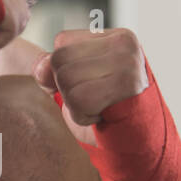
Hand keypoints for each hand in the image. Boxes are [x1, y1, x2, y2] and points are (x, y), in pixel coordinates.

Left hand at [31, 28, 148, 147]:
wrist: (139, 143)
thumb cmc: (107, 111)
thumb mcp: (77, 82)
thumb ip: (54, 68)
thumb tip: (41, 68)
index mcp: (117, 36)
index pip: (62, 42)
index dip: (65, 70)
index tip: (93, 85)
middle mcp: (125, 44)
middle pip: (60, 60)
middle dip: (69, 89)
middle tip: (96, 99)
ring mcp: (129, 63)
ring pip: (67, 80)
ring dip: (76, 105)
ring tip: (101, 107)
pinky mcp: (127, 86)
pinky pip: (79, 100)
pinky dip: (83, 116)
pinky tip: (103, 115)